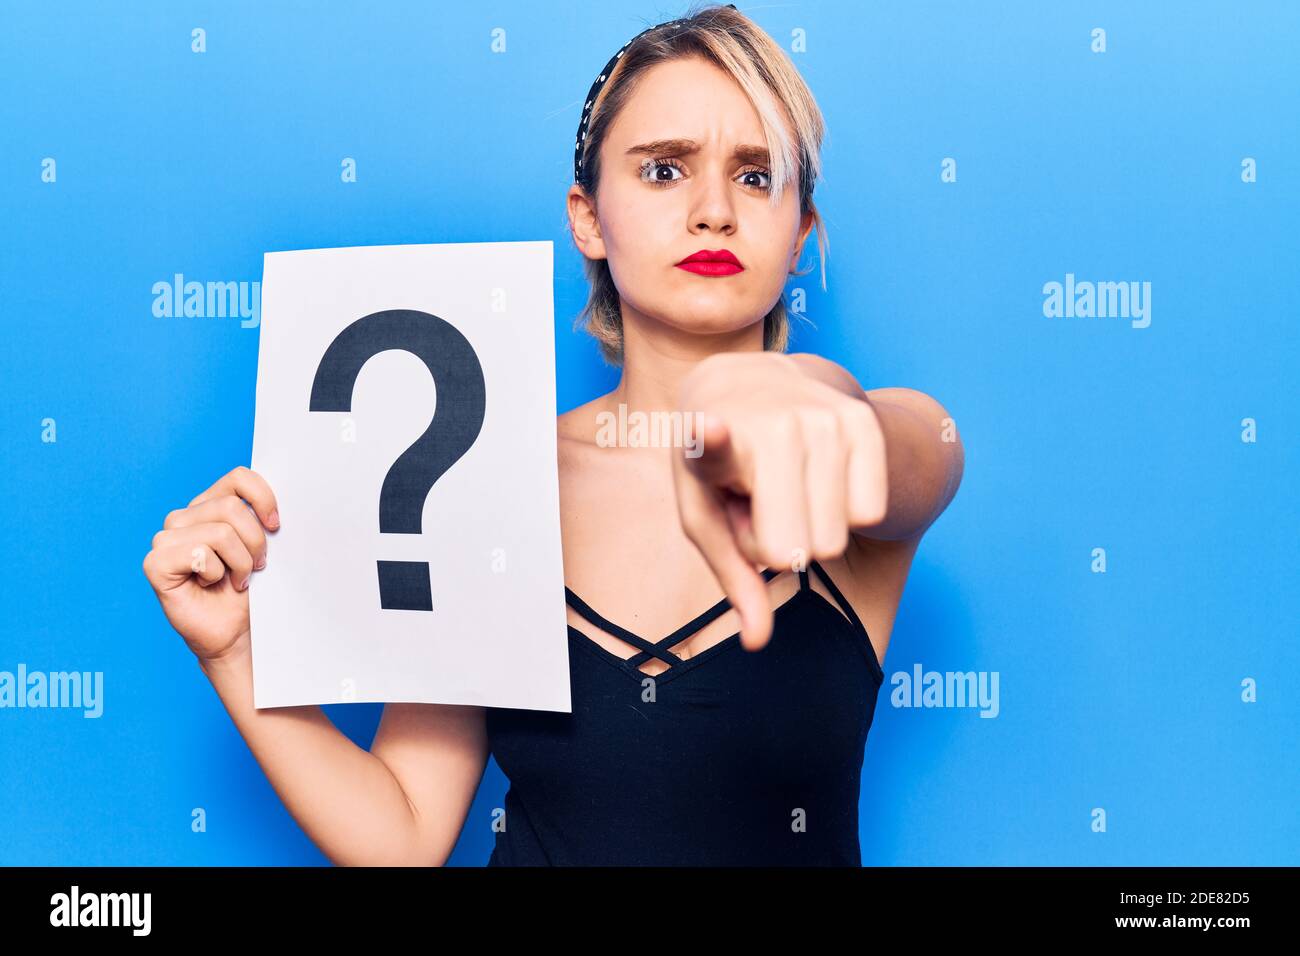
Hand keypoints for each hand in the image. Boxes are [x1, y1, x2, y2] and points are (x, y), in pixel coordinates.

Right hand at [142, 466, 279, 662]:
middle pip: (232, 508)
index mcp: (208, 506)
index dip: (263, 498)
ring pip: (220, 532)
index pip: (239, 477)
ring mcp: (165, 539)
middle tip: (254, 567)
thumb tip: (285, 497)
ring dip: (239, 562)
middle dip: (255, 542)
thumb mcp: (260, 546)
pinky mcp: (155, 563)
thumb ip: (261, 516)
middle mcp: (183, 517)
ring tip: (235, 579)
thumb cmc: (249, 590)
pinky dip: (215, 574)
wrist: (236, 631)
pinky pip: (199, 554)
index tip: (276, 526)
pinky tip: (209, 585)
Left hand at [671, 353, 886, 649]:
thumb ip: (732, 578)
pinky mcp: (862, 419)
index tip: (711, 428)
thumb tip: (756, 641)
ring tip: (780, 482)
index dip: (713, 441)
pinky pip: (868, 512)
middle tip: (757, 501)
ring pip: (833, 538)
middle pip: (794, 551)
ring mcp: (820, 417)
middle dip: (777, 544)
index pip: (714, 446)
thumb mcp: (705, 515)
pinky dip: (845, 509)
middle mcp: (769, 424)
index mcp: (709, 443)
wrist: (751, 380)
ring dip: (810, 525)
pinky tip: (814, 472)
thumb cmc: (719, 464)